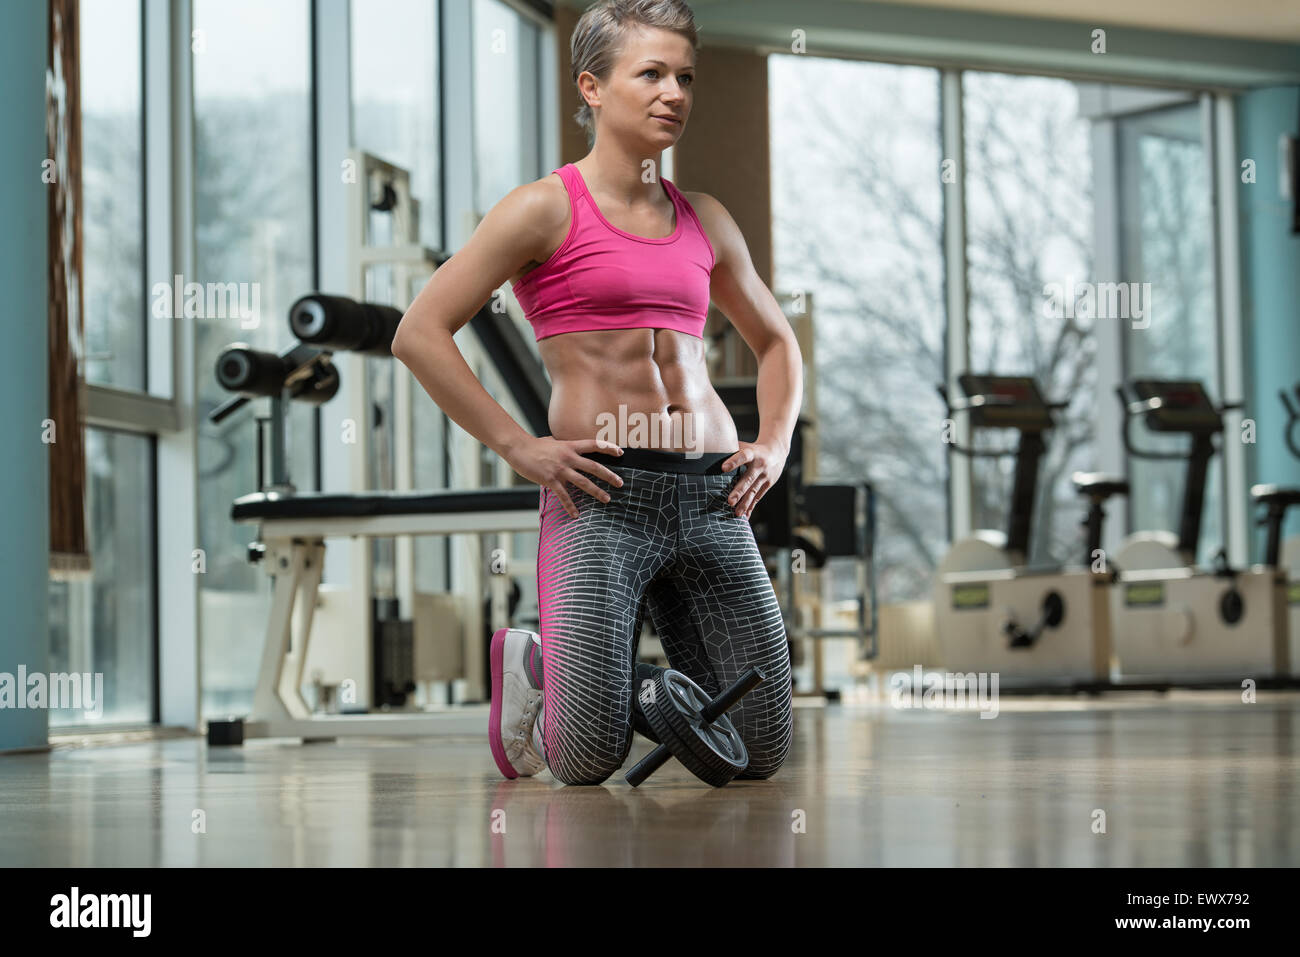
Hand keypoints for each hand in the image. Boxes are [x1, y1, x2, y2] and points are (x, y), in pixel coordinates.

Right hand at [506, 436, 623, 518]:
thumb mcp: (554, 441)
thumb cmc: (535, 445)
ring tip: (607, 499)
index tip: (620, 453)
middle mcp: (568, 457)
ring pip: (583, 482)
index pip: (594, 445)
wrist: (519, 448)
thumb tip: (572, 449)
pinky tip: (576, 514)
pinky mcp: (550, 480)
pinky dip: (570, 506)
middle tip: (620, 483)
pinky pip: (563, 495)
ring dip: (597, 491)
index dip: (608, 448)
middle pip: (594, 467)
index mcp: (570, 446)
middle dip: (609, 476)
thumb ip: (565, 446)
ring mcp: (560, 469)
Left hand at [719, 440, 786, 519]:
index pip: (743, 456)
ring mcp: (765, 476)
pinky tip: (745, 516)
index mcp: (752, 453)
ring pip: (754, 491)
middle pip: (748, 479)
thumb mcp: (745, 446)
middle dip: (739, 491)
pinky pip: (758, 497)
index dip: (734, 462)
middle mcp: (760, 465)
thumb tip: (710, 452)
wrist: (777, 451)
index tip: (723, 468)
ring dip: (745, 503)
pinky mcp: (768, 485)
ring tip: (736, 513)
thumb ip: (731, 449)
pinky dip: (751, 507)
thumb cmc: (754, 449)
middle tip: (730, 501)